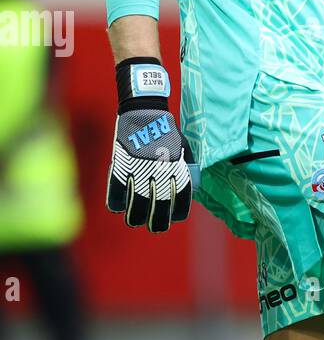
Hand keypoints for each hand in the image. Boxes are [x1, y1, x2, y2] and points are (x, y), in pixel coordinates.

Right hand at [106, 60, 196, 231]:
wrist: (144, 111)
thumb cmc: (167, 130)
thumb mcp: (184, 149)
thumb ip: (186, 169)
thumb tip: (190, 189)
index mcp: (178, 168)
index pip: (180, 199)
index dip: (178, 212)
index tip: (174, 217)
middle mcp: (159, 172)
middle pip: (159, 206)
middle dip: (157, 221)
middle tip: (156, 227)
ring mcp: (139, 170)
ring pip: (136, 203)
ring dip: (136, 215)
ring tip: (135, 221)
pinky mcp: (121, 165)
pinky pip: (116, 190)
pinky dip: (116, 202)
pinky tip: (118, 207)